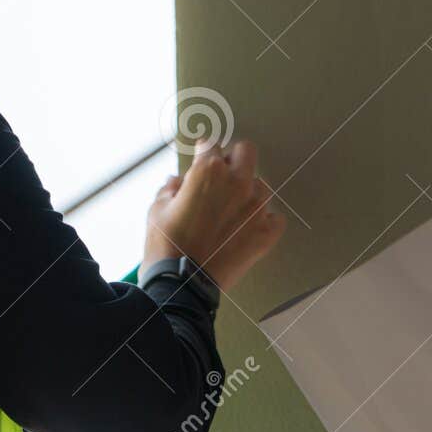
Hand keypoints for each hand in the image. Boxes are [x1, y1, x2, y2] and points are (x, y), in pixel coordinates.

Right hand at [143, 141, 286, 292]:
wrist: (181, 286)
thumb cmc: (165, 245)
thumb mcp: (157, 210)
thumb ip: (171, 189)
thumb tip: (177, 182)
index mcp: (208, 171)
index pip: (211, 145)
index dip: (202, 154)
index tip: (200, 160)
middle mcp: (237, 183)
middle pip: (246, 152)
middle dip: (233, 160)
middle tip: (221, 178)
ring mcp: (256, 208)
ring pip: (261, 186)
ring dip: (247, 193)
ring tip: (231, 212)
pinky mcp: (266, 233)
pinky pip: (274, 218)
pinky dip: (263, 221)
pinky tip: (246, 230)